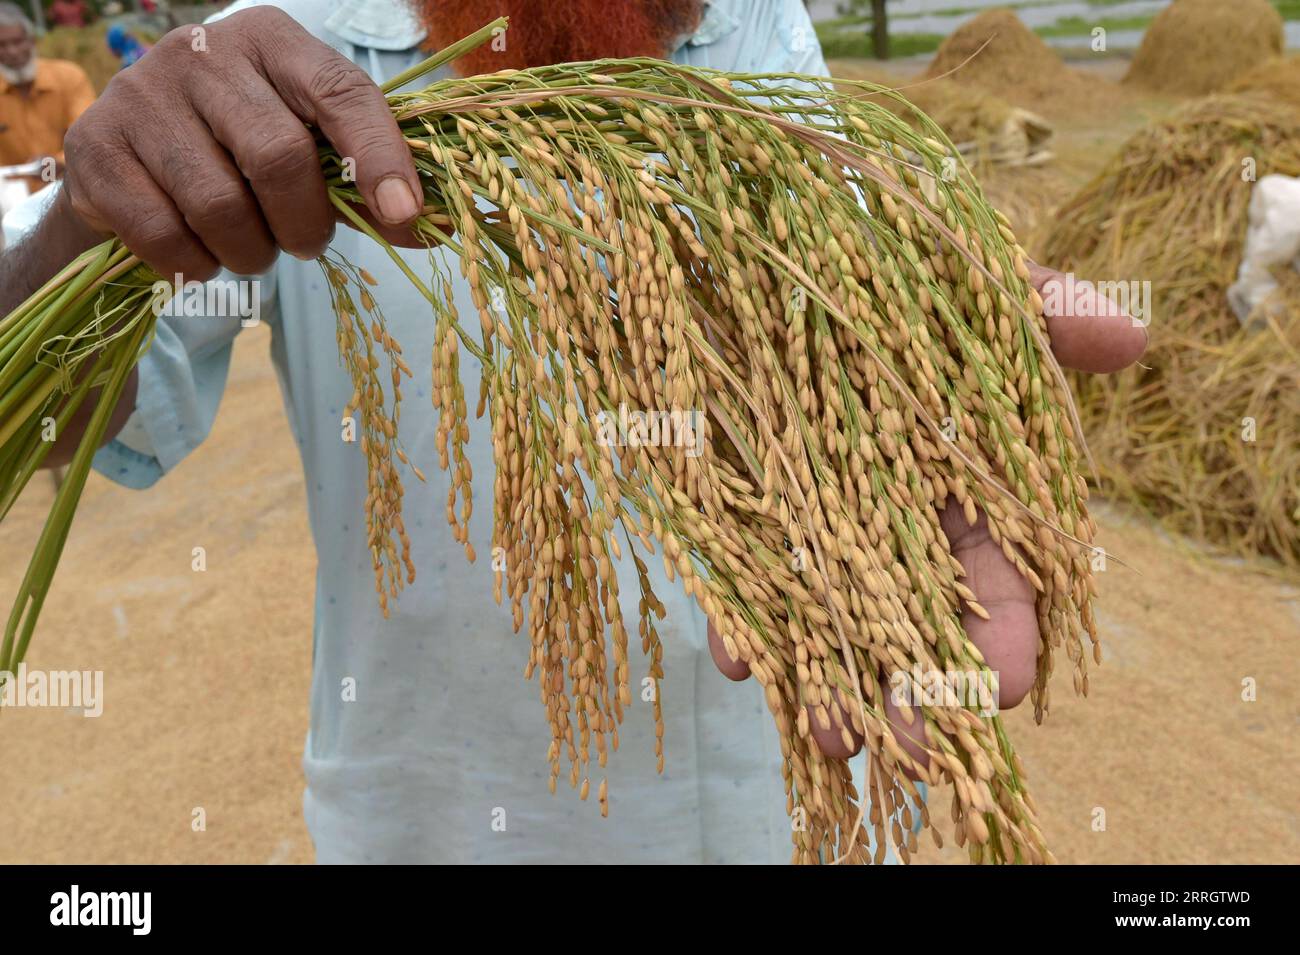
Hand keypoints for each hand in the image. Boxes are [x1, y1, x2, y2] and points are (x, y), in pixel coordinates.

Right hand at [58, 6, 423, 278]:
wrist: (134, 160)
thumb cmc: (243, 150)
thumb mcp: (310, 147)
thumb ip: (368, 182)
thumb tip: (440, 229)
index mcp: (272, 40)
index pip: (341, 93)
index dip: (380, 158)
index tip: (406, 214)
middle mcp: (202, 50)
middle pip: (280, 158)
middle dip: (306, 226)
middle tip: (305, 244)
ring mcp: (140, 93)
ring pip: (221, 206)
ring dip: (251, 253)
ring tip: (250, 248)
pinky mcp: (95, 146)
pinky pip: (165, 236)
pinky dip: (196, 267)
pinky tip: (199, 255)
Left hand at [707, 264, 1146, 765]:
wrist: (745, 233)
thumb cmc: (870, 258)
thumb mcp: (954, 278)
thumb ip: (1032, 309)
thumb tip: (1132, 333)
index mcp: (957, 483)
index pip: (996, 580)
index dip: (1002, 637)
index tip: (996, 691)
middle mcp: (884, 518)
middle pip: (907, 622)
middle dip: (911, 688)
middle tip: (904, 741)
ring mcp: (805, 521)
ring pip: (824, 620)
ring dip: (826, 678)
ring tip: (827, 733)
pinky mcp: (732, 509)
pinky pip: (739, 579)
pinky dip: (740, 617)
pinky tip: (739, 655)